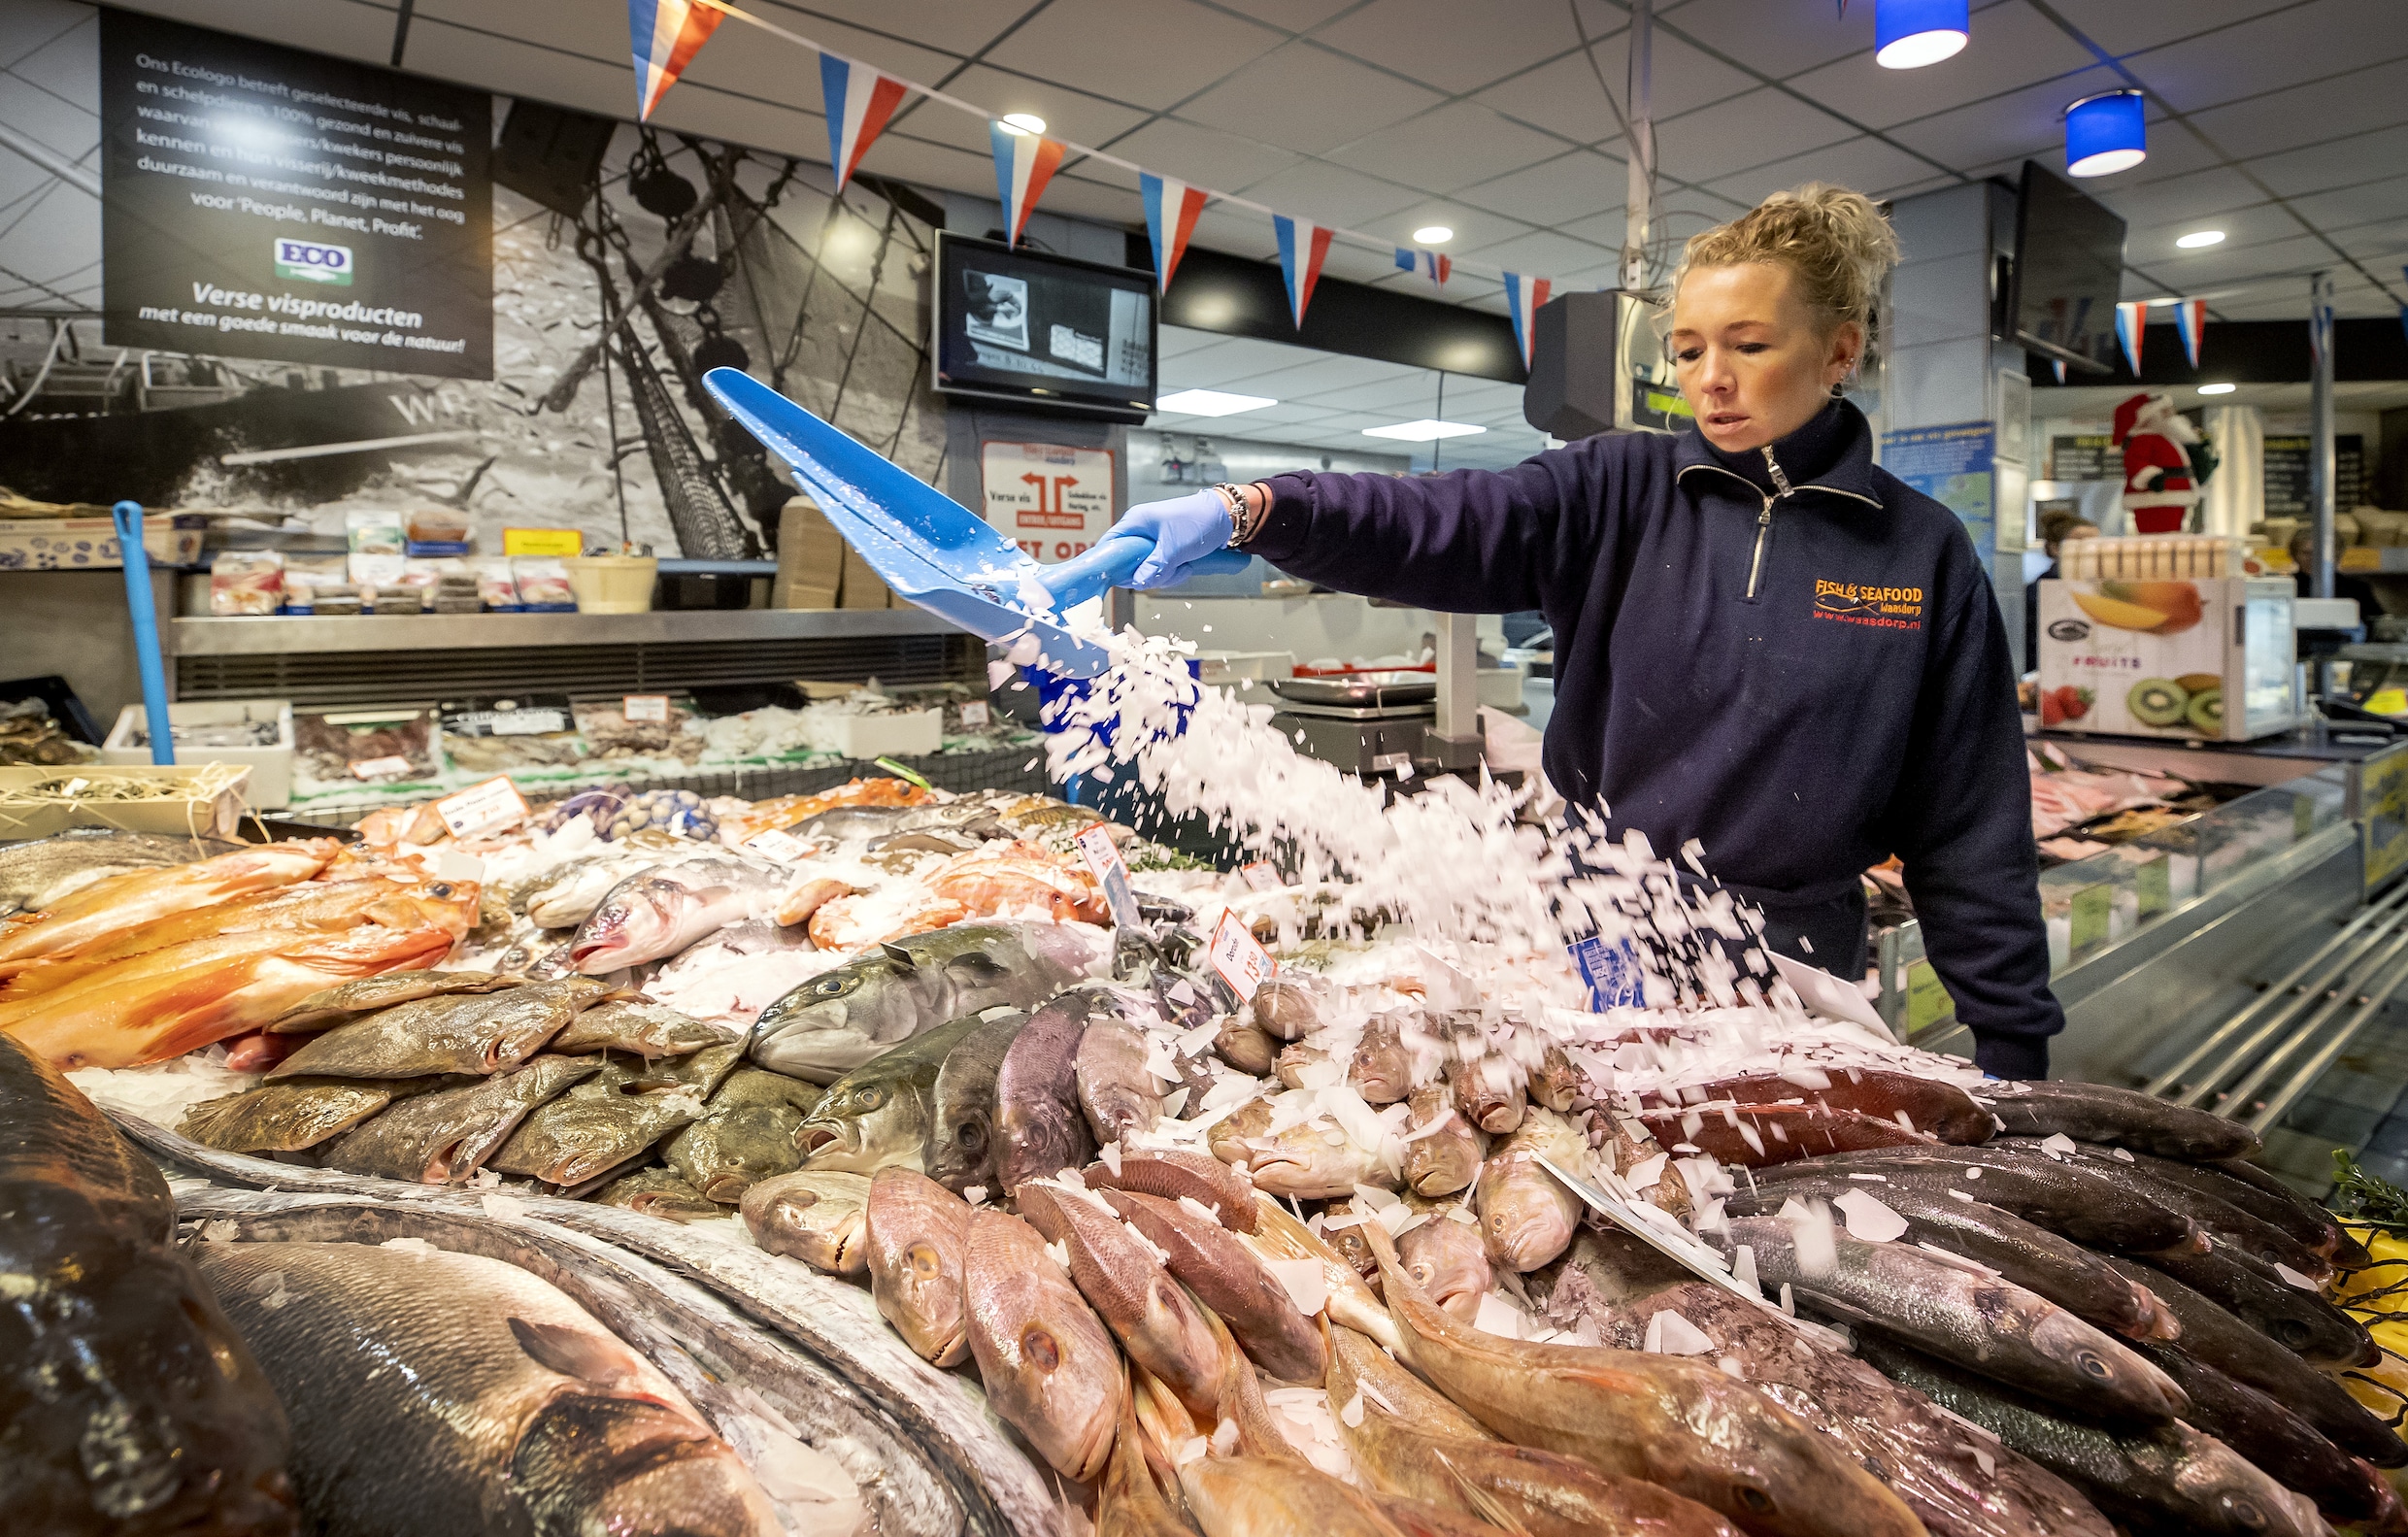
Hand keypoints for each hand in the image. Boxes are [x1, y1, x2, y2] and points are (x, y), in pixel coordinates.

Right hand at [1037, 489, 1251, 607]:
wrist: (1227, 517)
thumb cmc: (1198, 521)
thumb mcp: (1175, 546)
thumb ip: (1155, 566)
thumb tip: (1138, 583)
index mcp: (1136, 522)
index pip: (1109, 544)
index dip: (1109, 563)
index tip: (1113, 579)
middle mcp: (1141, 532)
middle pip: (1129, 564)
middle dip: (1149, 573)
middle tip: (1167, 569)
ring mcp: (1154, 543)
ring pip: (1147, 570)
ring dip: (1166, 574)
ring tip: (1183, 563)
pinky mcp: (1166, 552)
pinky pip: (1162, 570)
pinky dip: (1174, 573)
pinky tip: (1187, 566)